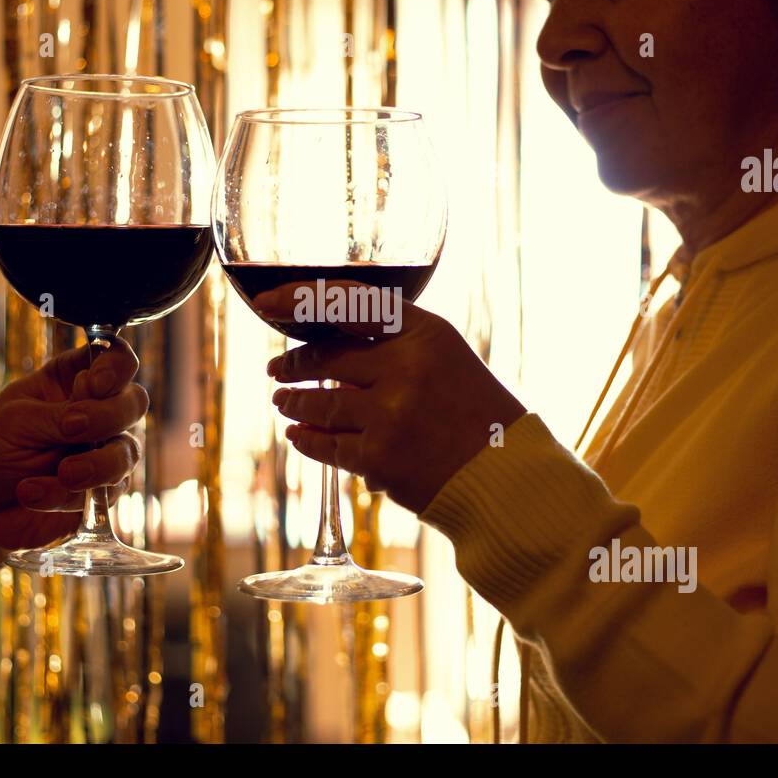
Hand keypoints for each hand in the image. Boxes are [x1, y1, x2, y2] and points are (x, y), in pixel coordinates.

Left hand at [0, 336, 147, 555]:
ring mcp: (105, 452)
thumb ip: (59, 412)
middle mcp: (98, 412)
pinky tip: (32, 494)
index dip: (116, 366)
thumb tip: (98, 402)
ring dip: (96, 464)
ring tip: (61, 474)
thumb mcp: (16, 421)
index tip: (95, 384)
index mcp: (74, 380)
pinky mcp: (105, 491)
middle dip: (109, 416)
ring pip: (128, 451)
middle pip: (135, 402)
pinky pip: (109, 491)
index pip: (116, 358)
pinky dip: (68, 494)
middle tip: (72, 429)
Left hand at [256, 281, 526, 512]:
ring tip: (283, 400)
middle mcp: (406, 367)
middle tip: (277, 368)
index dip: (300, 299)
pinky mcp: (379, 457)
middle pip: (327, 354)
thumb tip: (332, 345)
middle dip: (294, 362)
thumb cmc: (480, 417)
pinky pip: (327, 443)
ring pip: (320, 400)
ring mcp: (390, 413)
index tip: (269, 304)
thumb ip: (398, 347)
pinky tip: (299, 434)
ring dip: (295, 400)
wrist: (508, 478)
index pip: (349, 302)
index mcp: (426, 333)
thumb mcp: (448, 360)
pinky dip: (308, 438)